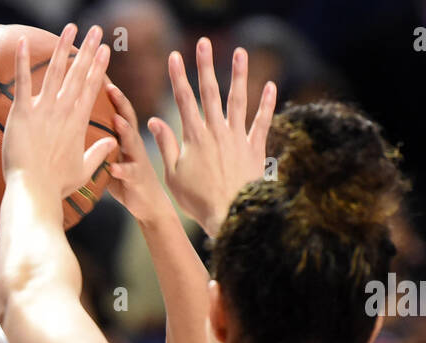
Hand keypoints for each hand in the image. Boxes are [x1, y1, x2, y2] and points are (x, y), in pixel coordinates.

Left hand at [1, 23, 116, 200]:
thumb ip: (97, 154)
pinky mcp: (23, 113)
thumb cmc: (56, 186)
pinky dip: (23, 61)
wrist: (35, 192)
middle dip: (89, 50)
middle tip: (97, 30)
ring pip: (56, 71)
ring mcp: (43, 110)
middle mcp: (64, 111)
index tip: (105, 50)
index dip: (99, 67)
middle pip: (78, 74)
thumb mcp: (82, 170)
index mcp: (78, 122)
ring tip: (71, 27)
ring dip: (63, 47)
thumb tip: (112, 144)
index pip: (91, 88)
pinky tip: (24, 41)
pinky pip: (22, 82)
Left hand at [102, 82, 176, 224]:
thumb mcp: (114, 156)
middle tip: (111, 87)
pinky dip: (122, 170)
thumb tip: (82, 125)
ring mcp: (137, 161)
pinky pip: (129, 174)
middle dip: (120, 103)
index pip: (118, 111)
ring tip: (117, 121)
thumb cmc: (127, 179)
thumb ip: (103, 141)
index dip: (111, 95)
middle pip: (127, 119)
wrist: (150, 205)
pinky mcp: (137, 180)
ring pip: (132, 143)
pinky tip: (114, 168)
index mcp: (126, 139)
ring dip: (124, 131)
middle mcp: (134, 146)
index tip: (98, 75)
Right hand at [151, 39, 275, 236]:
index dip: (177, 76)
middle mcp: (217, 131)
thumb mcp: (173, 176)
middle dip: (204, 66)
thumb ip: (166, 145)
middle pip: (210, 92)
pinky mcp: (255, 148)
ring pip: (238, 99)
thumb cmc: (197, 200)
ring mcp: (238, 137)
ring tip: (240, 52)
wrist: (230, 215)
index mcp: (194, 137)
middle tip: (202, 44)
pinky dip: (268, 104)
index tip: (174, 56)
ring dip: (239, 74)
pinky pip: (262, 122)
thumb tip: (154, 121)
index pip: (183, 100)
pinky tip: (271, 86)